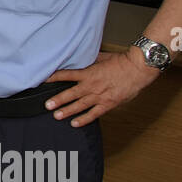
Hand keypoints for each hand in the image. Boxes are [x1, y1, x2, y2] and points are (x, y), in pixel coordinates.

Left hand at [43, 50, 159, 126]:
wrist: (138, 69)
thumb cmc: (121, 61)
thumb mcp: (102, 57)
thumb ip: (89, 61)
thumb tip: (79, 58)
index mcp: (89, 73)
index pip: (67, 75)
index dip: (54, 77)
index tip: (43, 80)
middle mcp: (92, 86)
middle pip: (71, 94)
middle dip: (58, 100)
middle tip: (47, 105)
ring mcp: (100, 96)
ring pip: (81, 105)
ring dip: (68, 111)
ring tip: (56, 116)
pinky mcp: (108, 104)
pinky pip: (94, 114)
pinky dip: (84, 119)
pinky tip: (75, 123)